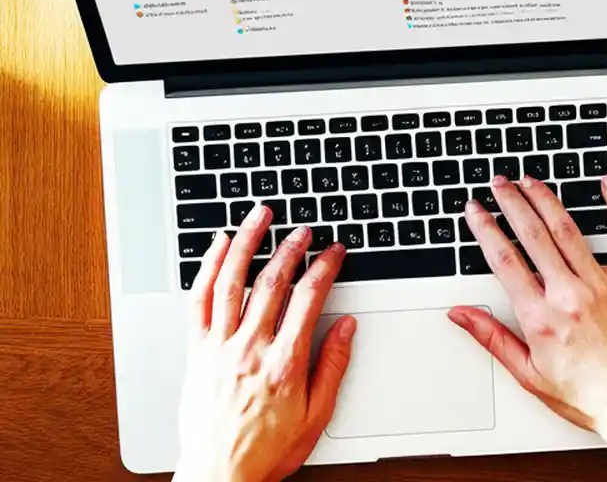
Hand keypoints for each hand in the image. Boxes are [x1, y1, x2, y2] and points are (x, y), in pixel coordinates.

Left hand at [174, 205, 354, 481]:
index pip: (309, 298)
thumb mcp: (317, 415)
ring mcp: (218, 347)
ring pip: (232, 282)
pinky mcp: (195, 352)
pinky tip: (217, 248)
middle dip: (291, 248)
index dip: (325, 266)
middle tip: (303, 229)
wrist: (218, 476)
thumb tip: (345, 327)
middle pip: (272, 282)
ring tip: (259, 217)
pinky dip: (208, 269)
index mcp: (285, 362)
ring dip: (246, 243)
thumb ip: (332, 365)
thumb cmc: (266, 451)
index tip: (335, 250)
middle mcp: (249, 349)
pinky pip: (199, 300)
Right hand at [449, 175, 606, 480]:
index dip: (485, 229)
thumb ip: (492, 338)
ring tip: (531, 181)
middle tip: (499, 183)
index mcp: (541, 318)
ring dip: (547, 200)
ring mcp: (602, 286)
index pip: (504, 260)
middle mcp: (570, 295)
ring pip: (569, 230)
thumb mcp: (528, 374)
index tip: (475, 211)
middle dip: (512, 203)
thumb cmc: (587, 396)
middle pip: (533, 235)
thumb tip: (461, 314)